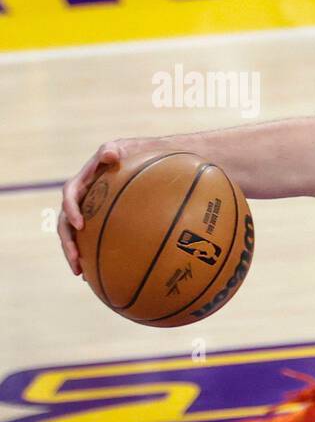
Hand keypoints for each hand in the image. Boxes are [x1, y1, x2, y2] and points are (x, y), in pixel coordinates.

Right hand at [58, 139, 132, 275]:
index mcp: (83, 181)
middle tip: (76, 259)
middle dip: (67, 241)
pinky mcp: (98, 221)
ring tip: (79, 272)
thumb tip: (110, 155)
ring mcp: (88, 211)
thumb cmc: (131, 154)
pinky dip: (90, 254)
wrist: (141, 161)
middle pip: (66, 222)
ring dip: (74, 253)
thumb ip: (112, 150)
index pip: (69, 195)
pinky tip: (95, 273)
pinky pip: (90, 239)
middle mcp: (82, 198)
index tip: (80, 225)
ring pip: (74, 235)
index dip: (71, 209)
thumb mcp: (122, 148)